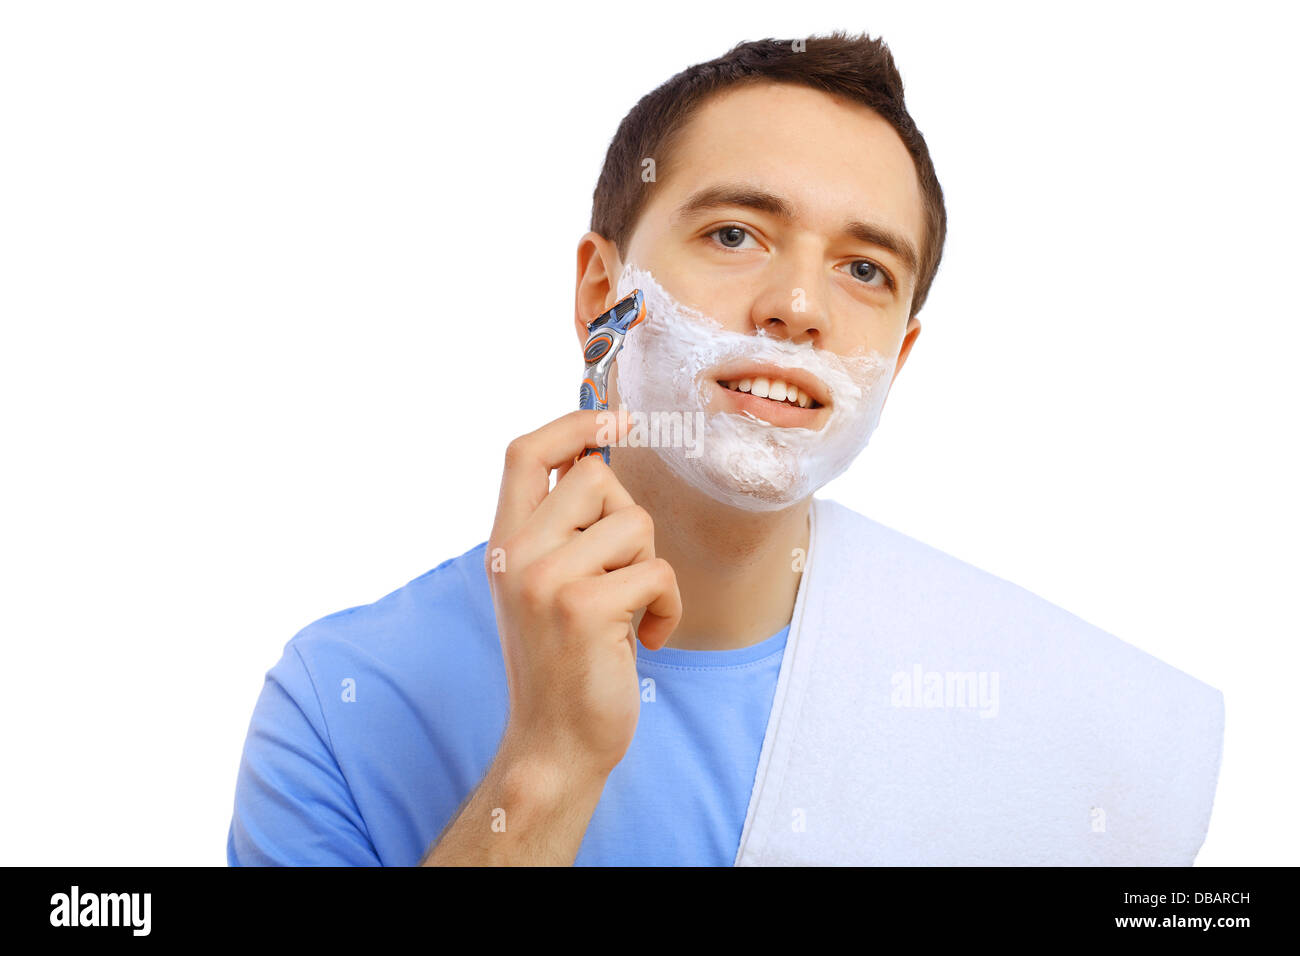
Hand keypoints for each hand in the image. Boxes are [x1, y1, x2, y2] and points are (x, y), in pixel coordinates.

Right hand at [485, 409, 681, 778]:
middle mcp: (516, 554)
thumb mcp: (544, 585)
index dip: (573, 424)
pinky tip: (646, 638)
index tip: (617, 420)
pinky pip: (656, 570)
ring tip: (629, 610)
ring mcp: (546, 579)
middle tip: (620, 574)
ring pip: (635, 523)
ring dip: (649, 567)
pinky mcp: (584, 607)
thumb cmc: (564, 662)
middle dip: (628, 519)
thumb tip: (598, 456)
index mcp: (504, 543)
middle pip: (597, 477)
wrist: (555, 744)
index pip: (524, 451)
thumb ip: (559, 528)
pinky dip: (666, 605)